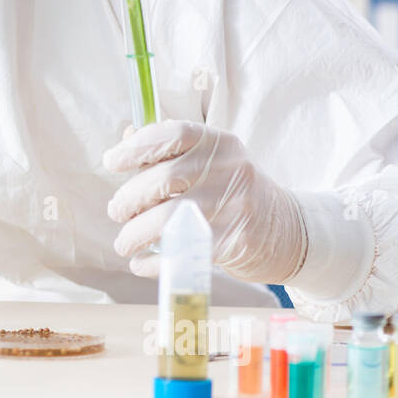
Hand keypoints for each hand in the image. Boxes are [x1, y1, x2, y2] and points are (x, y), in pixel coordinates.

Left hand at [102, 120, 305, 283]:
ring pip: (169, 218)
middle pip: (165, 179)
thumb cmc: (233, 192)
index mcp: (219, 143)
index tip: (111, 162)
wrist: (286, 231)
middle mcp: (229, 170)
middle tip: (116, 211)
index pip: (174, 134)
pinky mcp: (233, 243)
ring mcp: (233, 207)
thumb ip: (170, 149)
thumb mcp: (211, 162)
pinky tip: (141, 263)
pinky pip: (182, 252)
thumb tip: (126, 134)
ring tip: (123, 242)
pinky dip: (154, 261)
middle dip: (129, 198)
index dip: (136, 146)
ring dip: (135, 233)